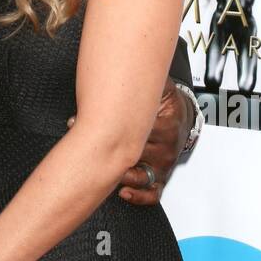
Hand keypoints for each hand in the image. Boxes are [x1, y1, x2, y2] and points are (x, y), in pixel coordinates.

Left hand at [65, 76, 190, 205]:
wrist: (183, 116)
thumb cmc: (164, 102)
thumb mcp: (159, 86)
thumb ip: (143, 78)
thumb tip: (119, 64)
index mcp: (166, 121)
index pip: (133, 126)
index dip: (102, 124)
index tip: (77, 121)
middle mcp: (167, 145)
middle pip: (132, 152)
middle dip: (102, 148)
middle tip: (80, 143)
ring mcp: (165, 163)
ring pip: (142, 175)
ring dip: (118, 173)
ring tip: (97, 167)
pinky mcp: (163, 176)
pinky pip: (154, 192)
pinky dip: (140, 196)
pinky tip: (123, 192)